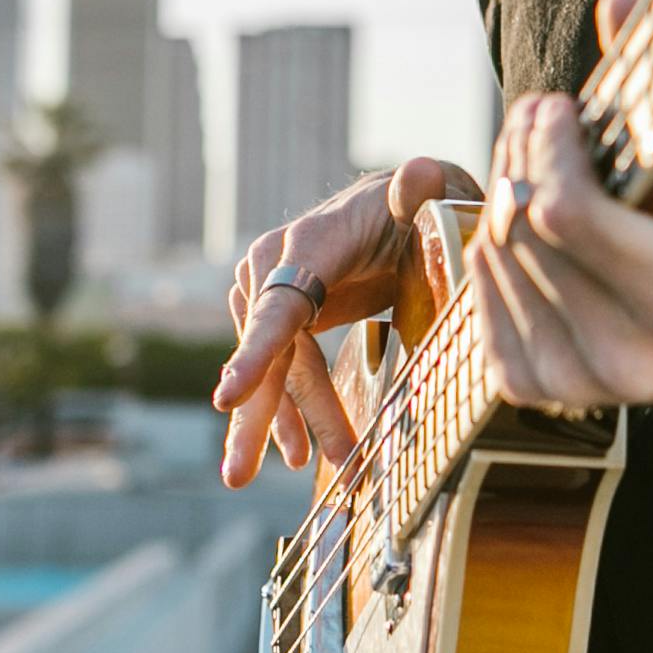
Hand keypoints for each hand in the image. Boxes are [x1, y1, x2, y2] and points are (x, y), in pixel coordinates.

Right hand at [212, 154, 482, 486]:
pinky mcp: (281, 319)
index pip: (279, 303)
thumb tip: (417, 179)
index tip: (227, 397)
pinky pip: (278, 373)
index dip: (256, 352)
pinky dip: (286, 414)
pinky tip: (298, 453)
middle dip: (266, 414)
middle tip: (258, 473)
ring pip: (272, 370)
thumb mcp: (425, 194)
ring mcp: (271, 294)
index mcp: (309, 242)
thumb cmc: (414, 204)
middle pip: (271, 350)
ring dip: (282, 426)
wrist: (397, 210)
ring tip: (304, 471)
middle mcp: (275, 266)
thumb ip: (420, 189)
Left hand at [466, 0, 652, 513]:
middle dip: (521, 155)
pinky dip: (495, 243)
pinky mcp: (532, 388)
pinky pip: (479, 291)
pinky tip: (528, 221)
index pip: (568, 214)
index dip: (548, 148)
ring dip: (503, 191)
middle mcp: (630, 358)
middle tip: (534, 115)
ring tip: (533, 158)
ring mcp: (575, 383)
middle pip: (525, 230)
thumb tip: (616, 1)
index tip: (555, 107)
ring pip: (495, 257)